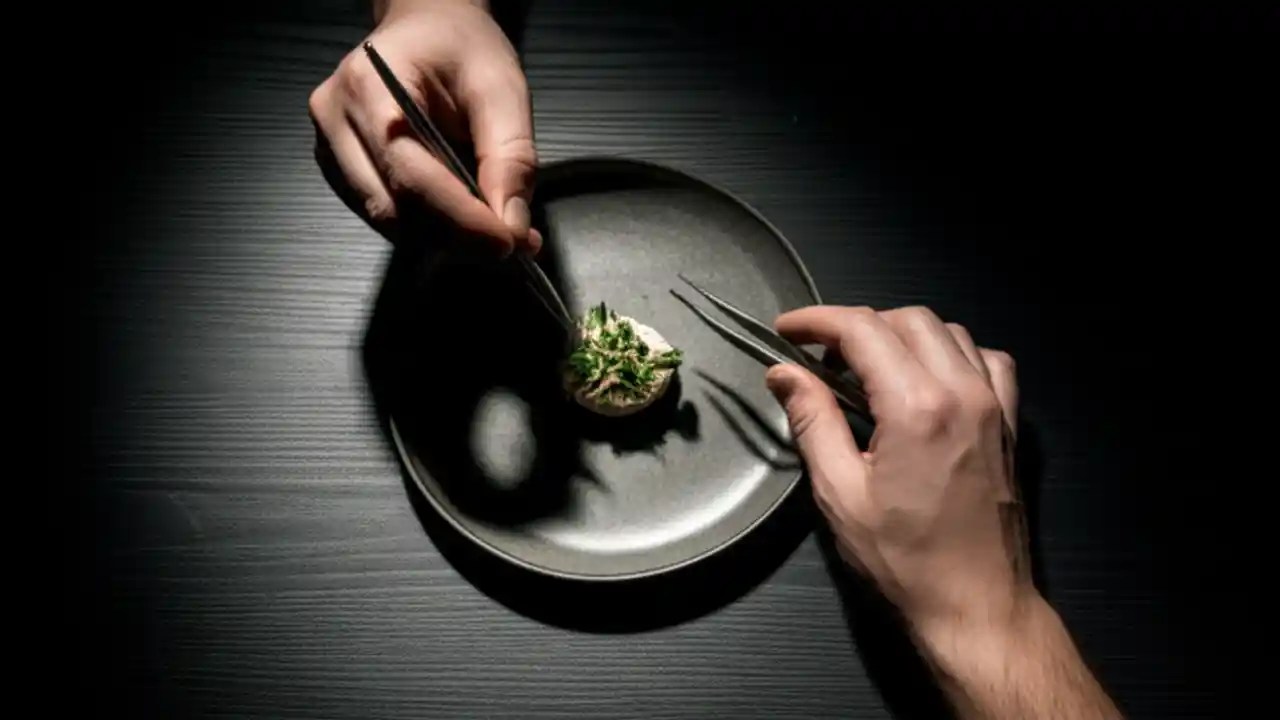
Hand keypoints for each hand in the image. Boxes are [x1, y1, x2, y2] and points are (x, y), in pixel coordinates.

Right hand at [309, 0, 539, 255]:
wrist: (428, 27)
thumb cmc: (461, 47)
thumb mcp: (502, 89)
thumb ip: (511, 158)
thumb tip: (513, 227)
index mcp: (369, 86)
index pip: (411, 176)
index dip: (461, 220)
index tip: (508, 243)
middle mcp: (335, 118)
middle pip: (394, 209)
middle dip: (457, 237)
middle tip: (511, 242)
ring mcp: (329, 146)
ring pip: (387, 221)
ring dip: (443, 238)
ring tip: (491, 226)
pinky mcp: (339, 168)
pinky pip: (383, 215)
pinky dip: (427, 228)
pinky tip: (460, 216)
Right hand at [767, 306, 1121, 718]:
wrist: (978, 606)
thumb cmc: (905, 561)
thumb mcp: (840, 494)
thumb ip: (813, 422)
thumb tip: (784, 373)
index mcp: (916, 407)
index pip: (863, 330)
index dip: (817, 321)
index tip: (786, 331)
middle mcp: (963, 391)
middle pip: (907, 319)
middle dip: (857, 326)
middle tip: (820, 358)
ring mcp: (994, 405)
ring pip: (948, 332)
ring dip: (902, 334)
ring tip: (867, 369)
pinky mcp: (1010, 423)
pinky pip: (986, 360)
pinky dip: (952, 354)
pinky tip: (928, 381)